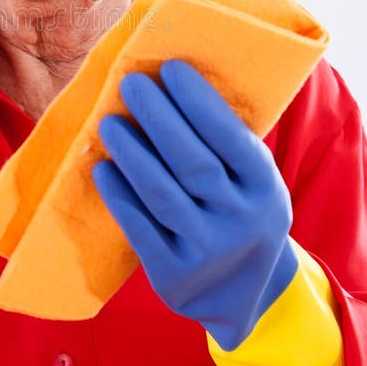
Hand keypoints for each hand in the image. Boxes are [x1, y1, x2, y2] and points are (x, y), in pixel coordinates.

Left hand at [92, 59, 297, 350]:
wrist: (240, 297)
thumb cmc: (236, 212)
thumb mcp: (251, 183)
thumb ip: (225, 144)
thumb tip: (172, 83)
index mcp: (265, 188)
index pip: (232, 139)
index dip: (200, 102)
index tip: (170, 68)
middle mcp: (242, 221)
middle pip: (195, 164)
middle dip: (159, 119)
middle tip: (131, 83)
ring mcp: (208, 250)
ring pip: (163, 195)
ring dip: (132, 154)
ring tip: (109, 122)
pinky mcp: (174, 276)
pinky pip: (140, 230)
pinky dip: (119, 196)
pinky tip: (102, 168)